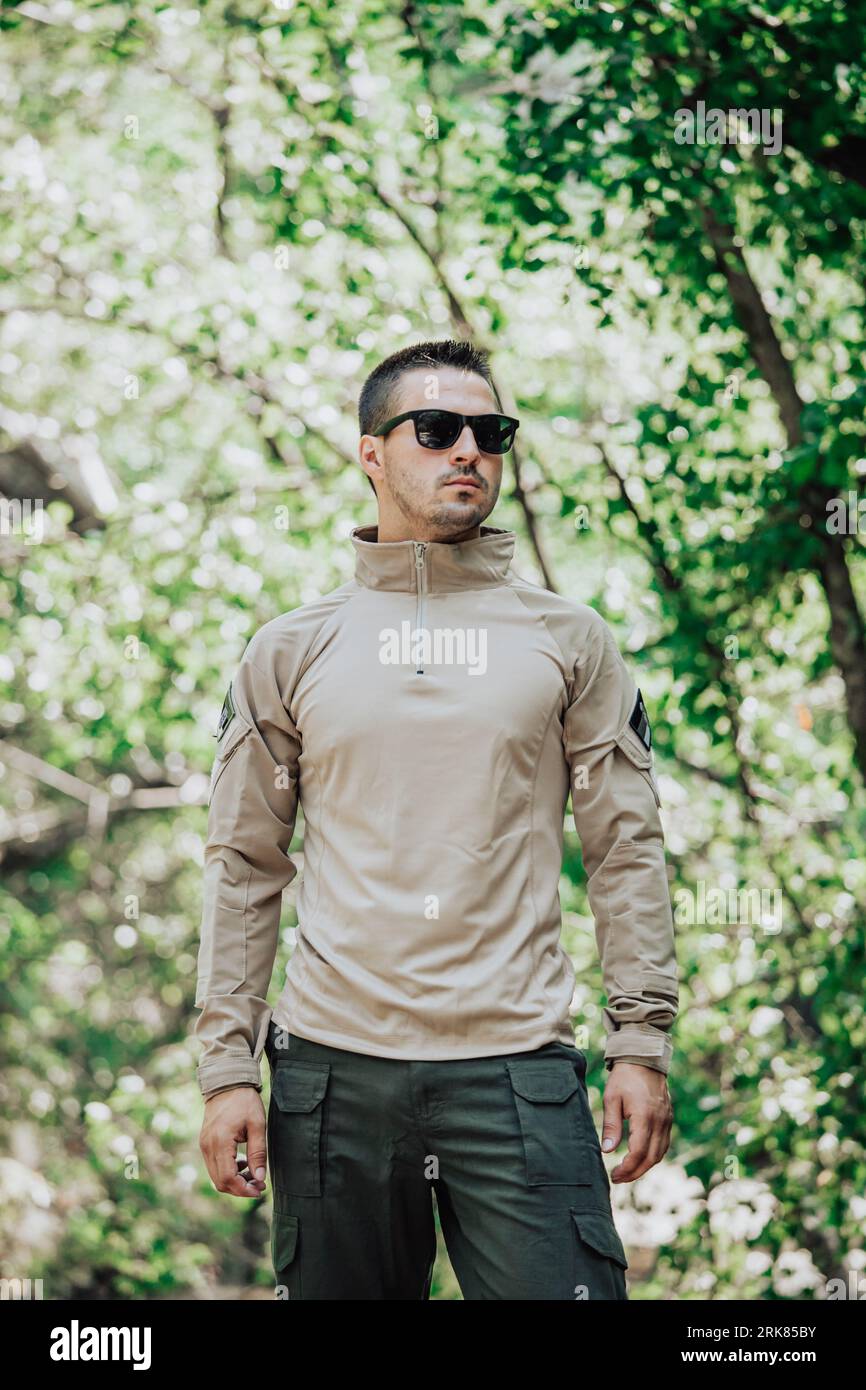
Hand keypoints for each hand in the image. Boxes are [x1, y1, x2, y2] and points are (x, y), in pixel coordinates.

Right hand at [200, 1087, 267, 1197]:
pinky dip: (228, 1171)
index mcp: (220, 1142)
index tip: (259, 1189)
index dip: (243, 1189)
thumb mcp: (257, 1124)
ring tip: (253, 1174)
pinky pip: (214, 1166)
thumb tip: (259, 1178)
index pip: (228, 1178)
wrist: (227, 1083)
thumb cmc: (244, 1101)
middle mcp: (207, 1147)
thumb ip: (258, 1152)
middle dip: (240, 1189)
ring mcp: (204, 1145)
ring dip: (234, 1181)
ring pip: (216, 1176)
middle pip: (220, 1182)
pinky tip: (242, 1163)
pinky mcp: (205, 1143)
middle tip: (259, 1185)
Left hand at [601, 1062, 672, 1182]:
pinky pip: (664, 1144)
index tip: (614, 1174)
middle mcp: (660, 1121)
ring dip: (645, 1166)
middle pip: (651, 1158)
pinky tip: (640, 1157)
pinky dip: (652, 1155)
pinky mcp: (668, 1118)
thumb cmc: (624, 1078)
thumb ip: (611, 1125)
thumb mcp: (612, 1098)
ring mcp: (667, 1120)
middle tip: (618, 1178)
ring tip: (627, 1172)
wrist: (644, 1059)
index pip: (639, 1152)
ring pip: (660, 1153)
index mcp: (645, 1116)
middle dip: (635, 1172)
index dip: (627, 1168)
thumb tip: (607, 1151)